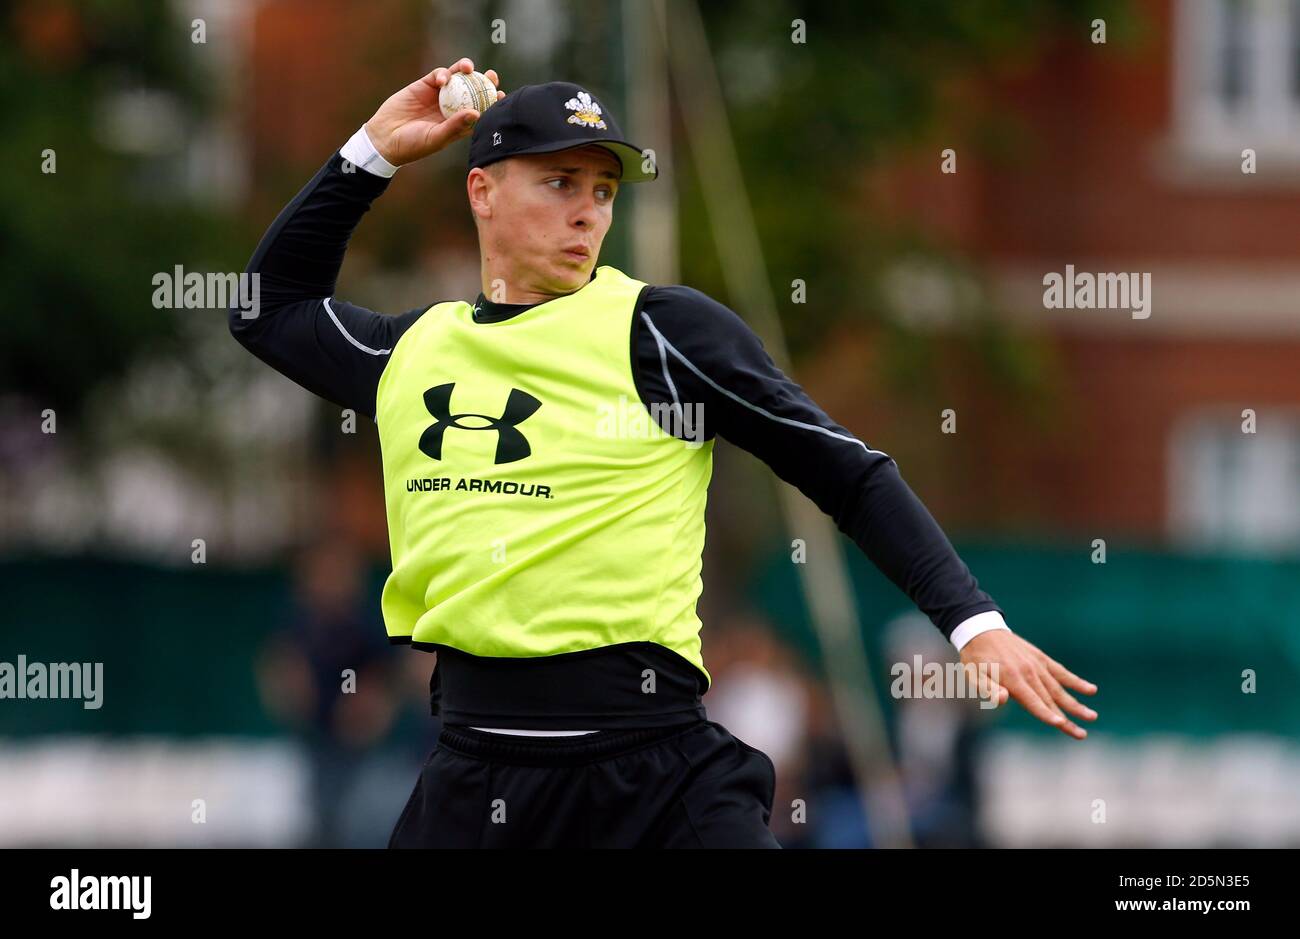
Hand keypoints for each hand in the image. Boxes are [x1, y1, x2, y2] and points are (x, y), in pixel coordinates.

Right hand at [363, 58, 503, 166]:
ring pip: (457, 78)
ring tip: (468, 68)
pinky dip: (442, 74)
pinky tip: (442, 80)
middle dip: (484, 81)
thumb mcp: (436, 138)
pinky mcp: (424, 85)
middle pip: (473, 91)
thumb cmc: (412, 145)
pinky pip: (438, 75)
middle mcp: (451, 107)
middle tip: (492, 76)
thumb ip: (455, 125)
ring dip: (464, 70)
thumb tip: (476, 113)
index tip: (501, 96)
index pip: (481, 110)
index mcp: (458, 123)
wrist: (385, 138)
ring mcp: (439, 95)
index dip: (492, 103)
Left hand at [960, 629, 1097, 738]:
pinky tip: (1091, 690)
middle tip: (1082, 735)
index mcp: (1012, 679)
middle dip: (1067, 718)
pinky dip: (1075, 681)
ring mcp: (1037, 665)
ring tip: (1092, 716)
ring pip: (1059, 688)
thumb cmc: (975, 658)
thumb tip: (1004, 699)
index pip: (1033, 701)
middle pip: (1050, 700)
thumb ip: (988, 689)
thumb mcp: (973, 675)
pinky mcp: (1041, 658)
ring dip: (1076, 703)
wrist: (981, 630)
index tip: (1060, 724)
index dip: (1046, 714)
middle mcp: (1029, 672)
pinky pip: (1061, 671)